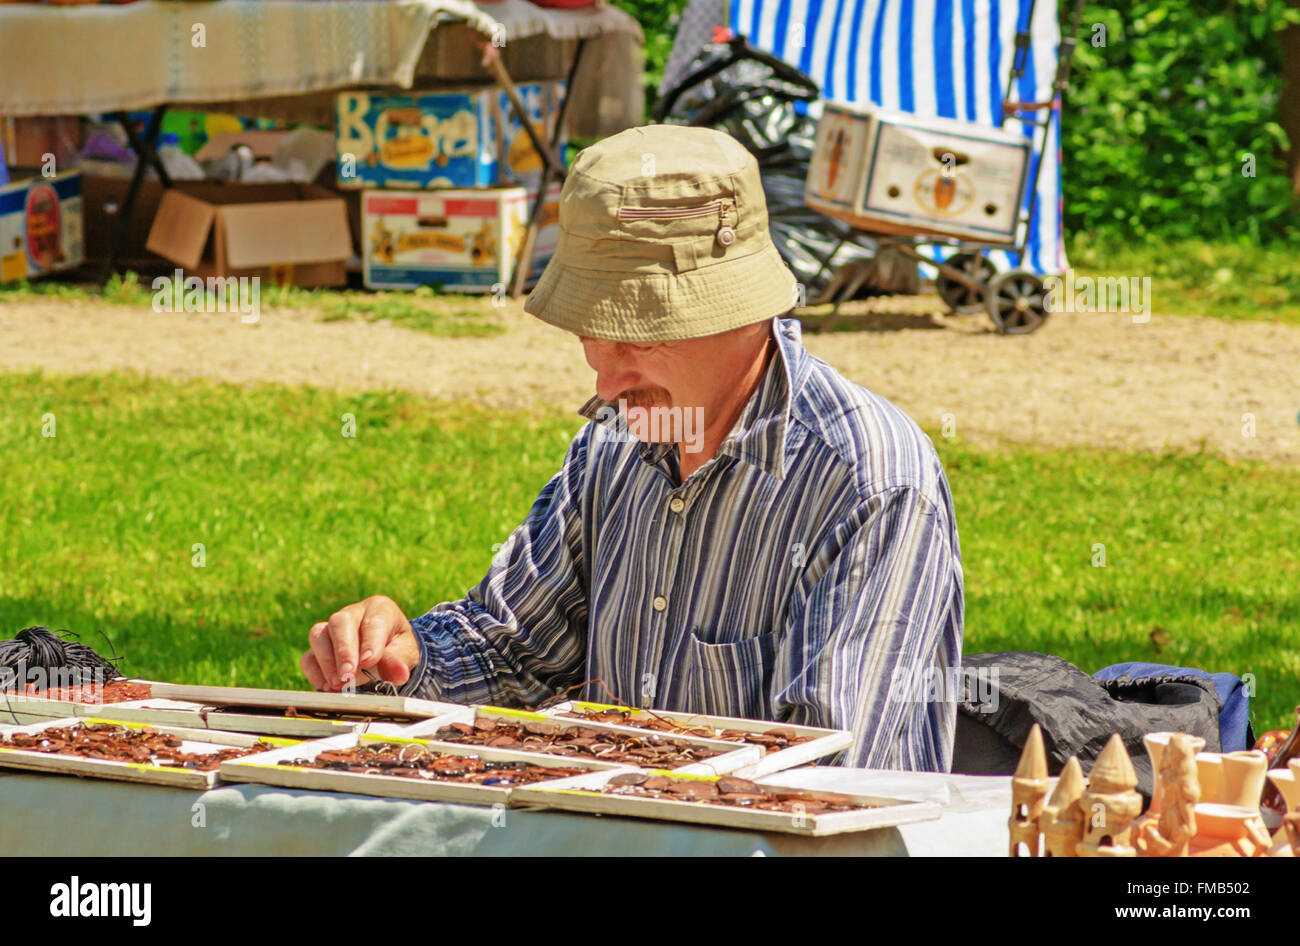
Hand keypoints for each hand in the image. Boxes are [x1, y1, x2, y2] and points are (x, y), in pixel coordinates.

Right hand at [301, 595, 420, 691]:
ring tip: (338, 683)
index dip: (370, 641)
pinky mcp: (318, 649)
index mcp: (379, 608)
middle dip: (343, 651)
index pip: (373, 621)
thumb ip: (400, 661)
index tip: (369, 661)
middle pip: (339, 622)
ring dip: (327, 662)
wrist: (387, 655)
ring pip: (318, 635)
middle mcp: (352, 614)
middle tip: (348, 675)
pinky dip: (315, 674)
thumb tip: (400, 674)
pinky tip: (328, 687)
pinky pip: (308, 658)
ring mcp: (331, 630)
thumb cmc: (398, 648)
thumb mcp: (407, 652)